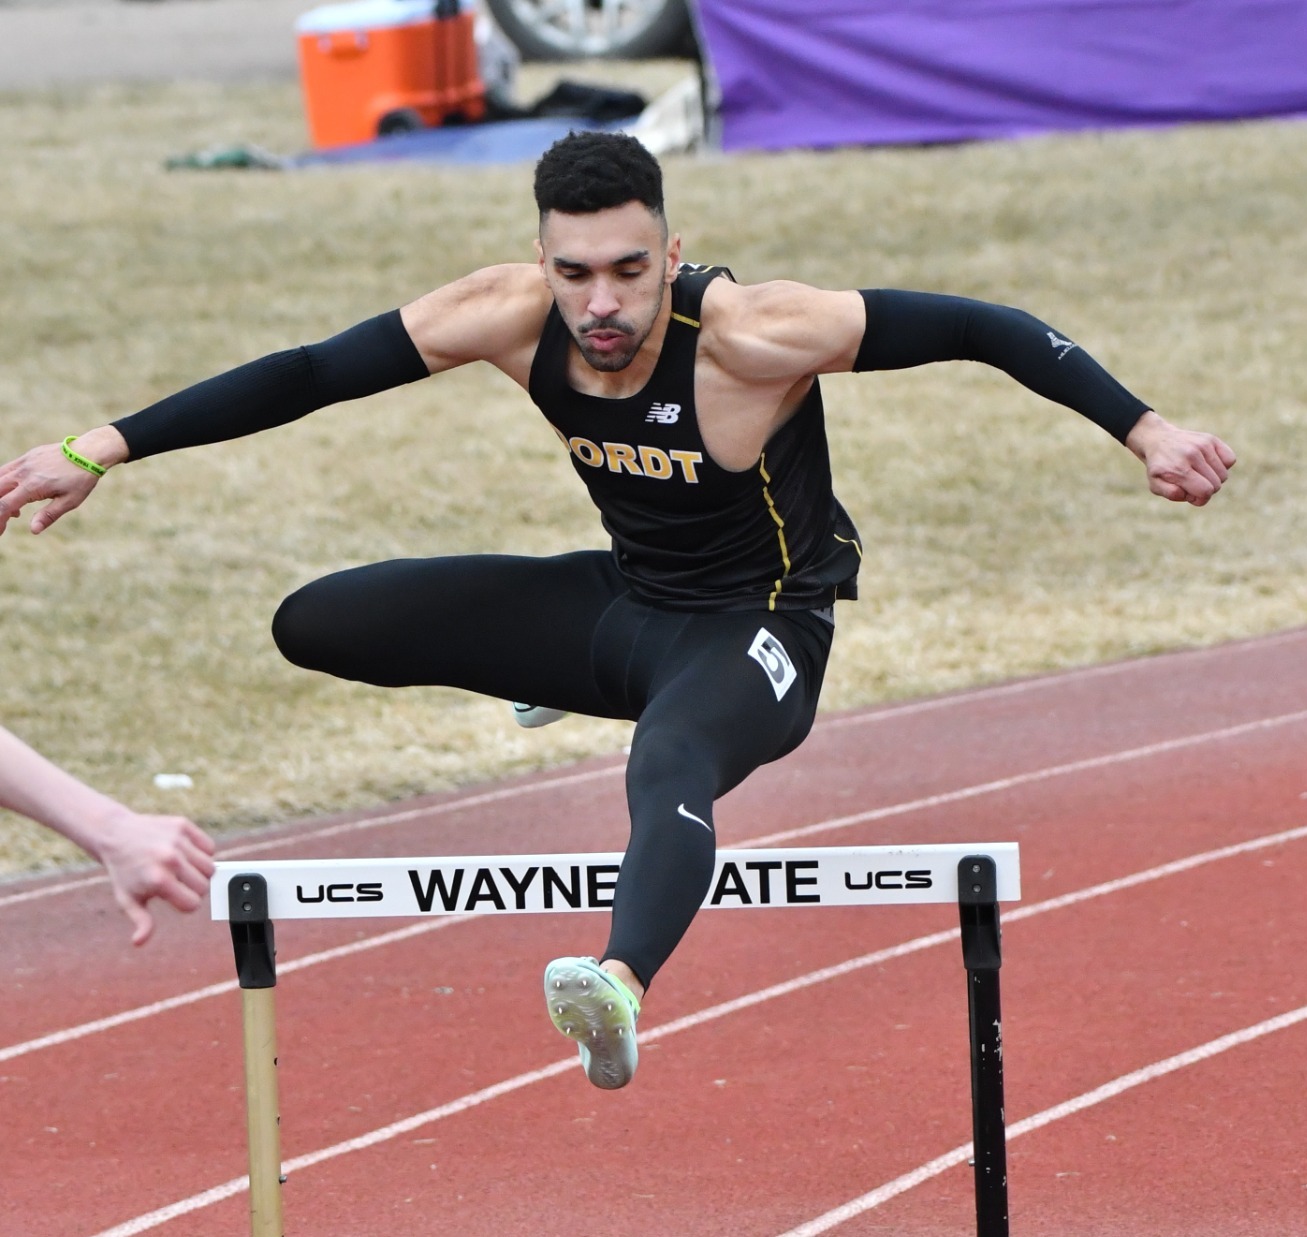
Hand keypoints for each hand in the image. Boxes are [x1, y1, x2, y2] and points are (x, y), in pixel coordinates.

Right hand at [0, 427, 126, 534]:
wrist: (89, 452)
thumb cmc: (81, 479)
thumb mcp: (69, 501)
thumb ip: (49, 515)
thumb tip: (33, 530)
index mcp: (32, 486)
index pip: (4, 506)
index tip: (1, 531)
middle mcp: (23, 473)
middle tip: (7, 520)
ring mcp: (23, 462)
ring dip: (0, 495)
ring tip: (16, 509)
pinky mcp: (26, 457)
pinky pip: (6, 469)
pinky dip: (4, 483)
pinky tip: (19, 492)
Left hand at [96, 810, 216, 945]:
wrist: (116, 835)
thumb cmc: (124, 871)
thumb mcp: (128, 899)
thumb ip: (141, 921)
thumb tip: (139, 941)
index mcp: (158, 880)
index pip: (192, 903)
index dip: (185, 904)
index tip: (174, 898)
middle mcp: (171, 859)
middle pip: (204, 886)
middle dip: (194, 889)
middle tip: (178, 884)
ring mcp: (178, 841)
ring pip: (211, 867)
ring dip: (201, 873)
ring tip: (184, 871)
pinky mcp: (184, 826)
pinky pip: (209, 847)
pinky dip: (203, 854)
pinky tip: (187, 856)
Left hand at [1125, 410, 1235, 506]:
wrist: (1158, 440)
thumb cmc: (1159, 467)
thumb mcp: (1155, 484)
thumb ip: (1171, 493)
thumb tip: (1188, 494)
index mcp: (1178, 469)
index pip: (1205, 491)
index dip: (1201, 499)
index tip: (1191, 495)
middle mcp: (1192, 455)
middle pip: (1216, 484)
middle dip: (1206, 490)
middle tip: (1192, 483)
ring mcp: (1203, 445)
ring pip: (1224, 474)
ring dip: (1214, 478)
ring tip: (1198, 473)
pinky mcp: (1211, 439)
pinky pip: (1230, 460)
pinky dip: (1222, 465)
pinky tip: (1208, 464)